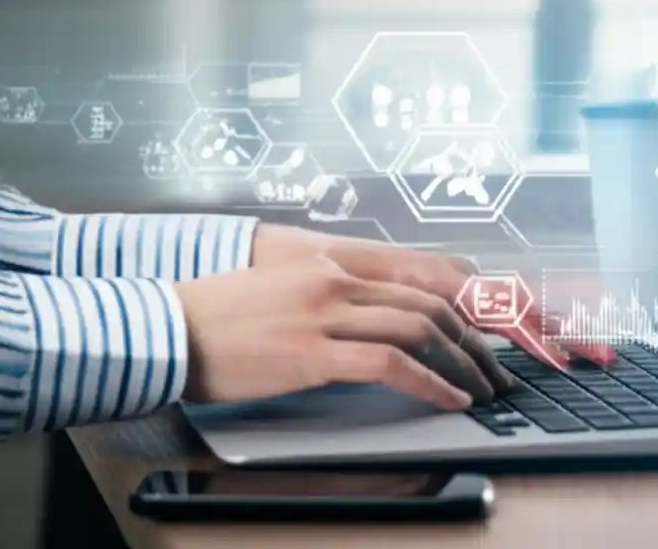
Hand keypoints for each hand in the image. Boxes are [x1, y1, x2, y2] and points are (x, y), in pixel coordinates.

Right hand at [176, 256, 507, 409]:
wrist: (163, 329)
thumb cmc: (219, 315)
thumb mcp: (284, 285)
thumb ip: (334, 291)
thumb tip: (380, 313)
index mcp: (332, 259)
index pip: (422, 269)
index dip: (468, 298)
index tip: (491, 326)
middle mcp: (335, 277)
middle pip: (431, 300)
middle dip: (475, 338)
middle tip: (494, 367)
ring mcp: (324, 311)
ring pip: (420, 328)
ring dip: (462, 363)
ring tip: (481, 388)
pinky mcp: (311, 351)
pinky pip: (390, 364)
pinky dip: (429, 383)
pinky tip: (448, 398)